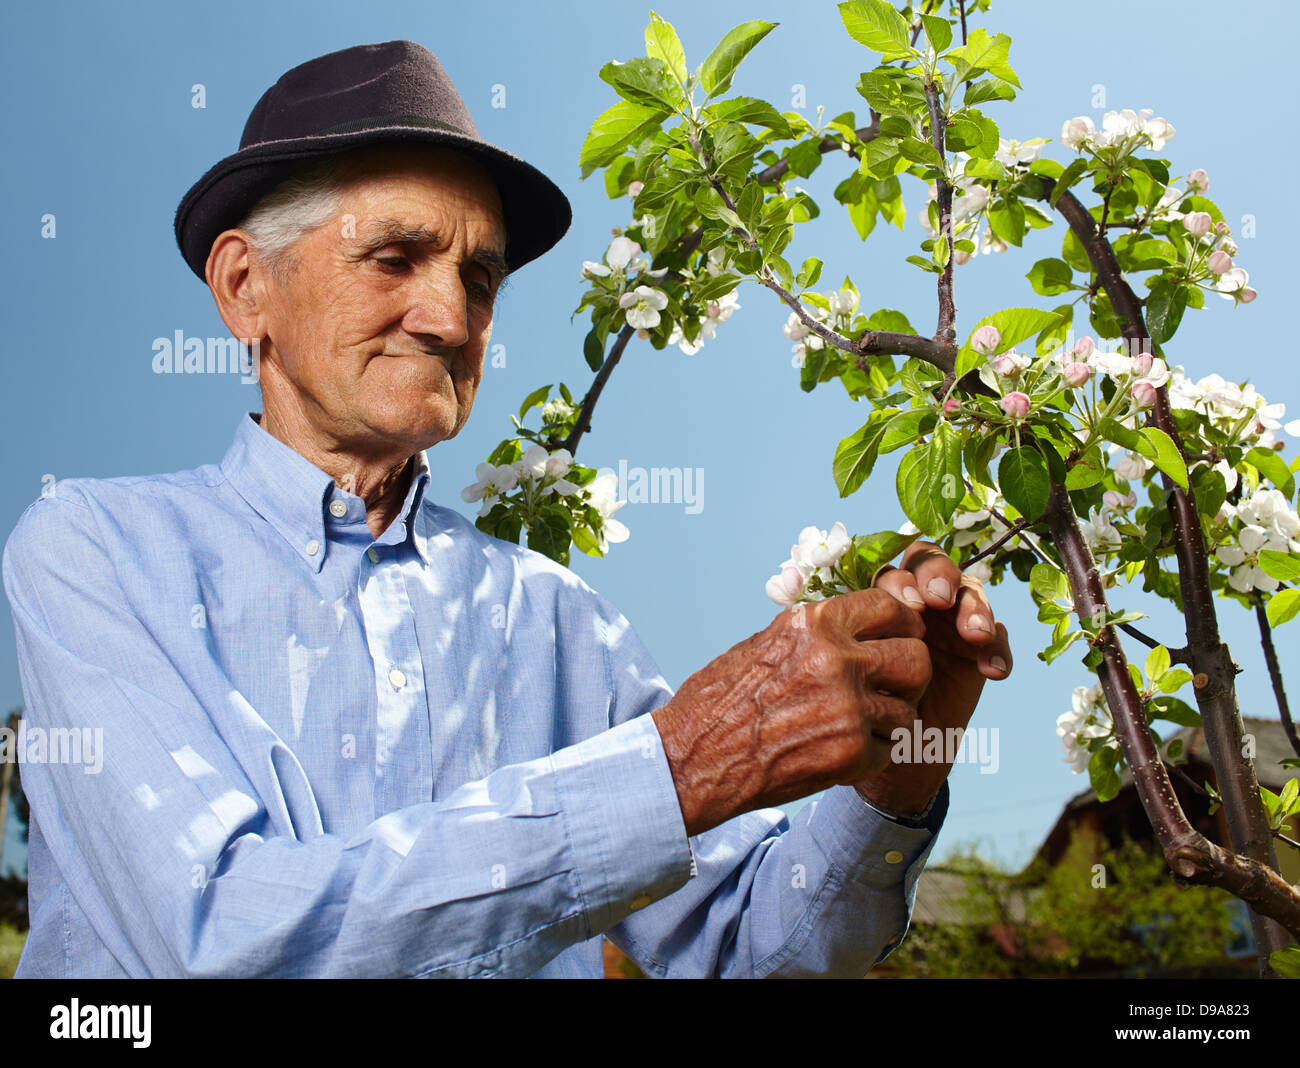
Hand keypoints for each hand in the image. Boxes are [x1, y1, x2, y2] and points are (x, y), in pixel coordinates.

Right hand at [653, 588, 932, 836]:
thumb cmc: (723, 698)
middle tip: (891, 687)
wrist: (696, 756)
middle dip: (909, 674)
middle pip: (916, 658)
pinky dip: (872, 754)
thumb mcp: (765, 642)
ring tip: (859, 724)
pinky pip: (890, 749)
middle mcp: (837, 659)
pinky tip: (842, 751)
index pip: (890, 607)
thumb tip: (856, 624)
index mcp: (815, 624)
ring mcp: (848, 708)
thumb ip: (817, 632)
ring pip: (908, 709)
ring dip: (889, 719)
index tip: (898, 639)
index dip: (902, 625)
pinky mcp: (852, 753)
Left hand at [854, 541, 1012, 813]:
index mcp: (879, 603)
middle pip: (932, 566)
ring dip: (975, 608)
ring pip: (969, 593)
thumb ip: (845, 643)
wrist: (892, 760)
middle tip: (940, 600)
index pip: (892, 568)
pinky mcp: (977, 651)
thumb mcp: (845, 679)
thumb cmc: (860, 714)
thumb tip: (833, 612)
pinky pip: (997, 637)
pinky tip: (993, 670)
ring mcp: (948, 625)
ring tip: (974, 637)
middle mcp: (915, 605)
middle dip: (940, 574)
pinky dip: (998, 647)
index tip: (906, 602)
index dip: (902, 577)